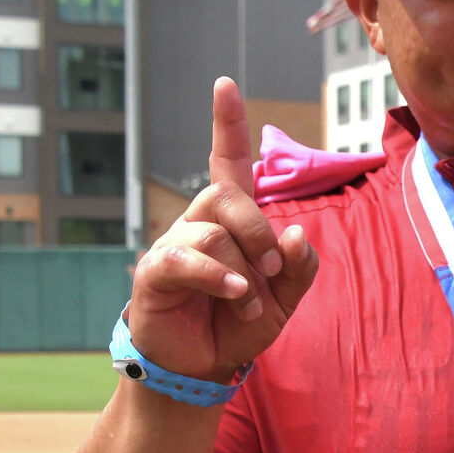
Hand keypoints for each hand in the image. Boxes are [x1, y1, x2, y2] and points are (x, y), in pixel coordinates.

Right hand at [126, 77, 319, 380]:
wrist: (204, 367)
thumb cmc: (239, 324)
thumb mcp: (286, 298)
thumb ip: (299, 267)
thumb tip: (294, 233)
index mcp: (233, 222)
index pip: (228, 162)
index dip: (227, 124)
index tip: (224, 85)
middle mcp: (199, 224)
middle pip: (226, 195)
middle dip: (258, 231)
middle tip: (271, 271)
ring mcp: (174, 245)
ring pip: (212, 231)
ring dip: (242, 268)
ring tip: (248, 302)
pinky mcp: (154, 272)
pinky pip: (186, 259)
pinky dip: (218, 277)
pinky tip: (235, 294)